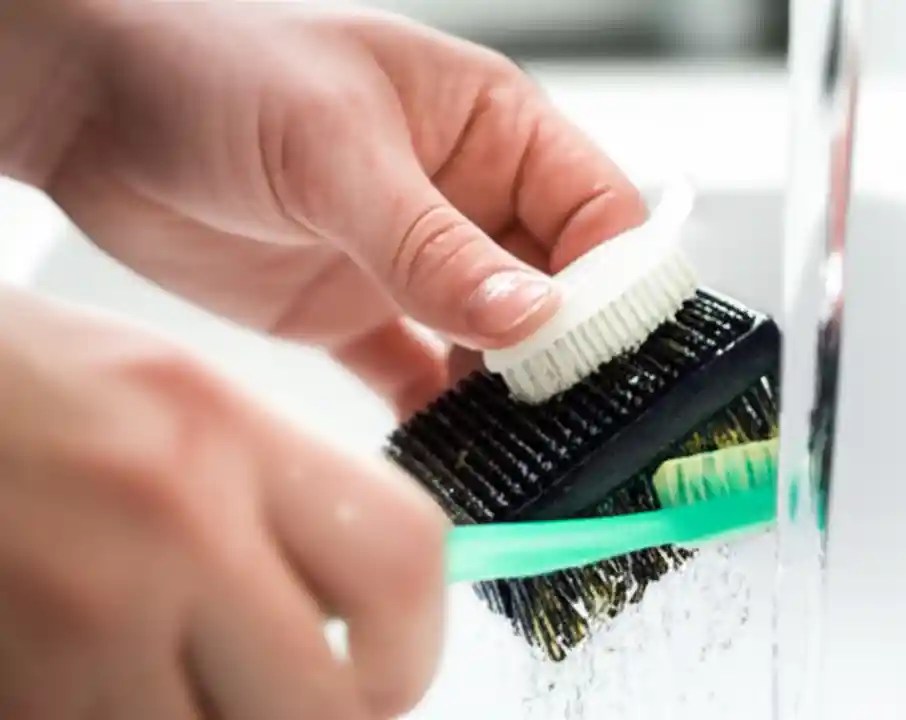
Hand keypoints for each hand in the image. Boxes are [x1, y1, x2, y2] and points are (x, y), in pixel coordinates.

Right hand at [0, 286, 445, 718]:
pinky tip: (101, 685)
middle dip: (329, 718)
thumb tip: (376, 608)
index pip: (400, 562)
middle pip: (326, 708)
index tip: (393, 668)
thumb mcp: (171, 401)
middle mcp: (156, 523)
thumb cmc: (18, 392)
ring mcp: (70, 614)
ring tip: (185, 683)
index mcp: (216, 429)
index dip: (419, 646)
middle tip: (298, 698)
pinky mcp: (8, 683)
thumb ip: (283, 498)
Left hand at [40, 1, 647, 415]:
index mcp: (491, 130)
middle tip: (572, 422)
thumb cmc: (212, 69)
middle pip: (557, 288)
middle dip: (570, 353)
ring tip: (521, 452)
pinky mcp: (357, 313)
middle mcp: (466, 198)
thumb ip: (433, 244)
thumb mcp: (335, 150)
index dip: (616, 282)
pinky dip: (437, 416)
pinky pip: (419, 376)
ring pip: (495, 342)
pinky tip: (450, 454)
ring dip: (509, 395)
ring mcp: (414, 261)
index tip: (609, 353)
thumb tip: (535, 317)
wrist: (87, 105)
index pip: (596, 211)